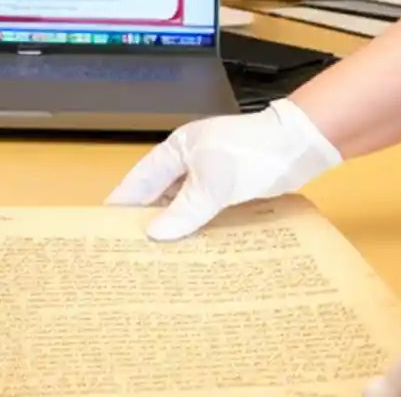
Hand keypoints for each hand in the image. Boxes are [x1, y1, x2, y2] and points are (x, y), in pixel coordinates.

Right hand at [105, 99, 340, 240]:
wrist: (298, 145)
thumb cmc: (250, 155)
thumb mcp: (213, 185)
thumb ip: (184, 211)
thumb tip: (154, 234)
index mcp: (176, 151)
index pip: (140, 180)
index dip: (122, 202)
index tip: (102, 224)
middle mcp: (190, 161)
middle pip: (159, 193)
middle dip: (146, 218)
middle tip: (130, 248)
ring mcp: (211, 172)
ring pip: (183, 202)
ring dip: (174, 224)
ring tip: (158, 254)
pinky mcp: (231, 186)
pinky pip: (205, 208)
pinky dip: (197, 225)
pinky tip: (194, 245)